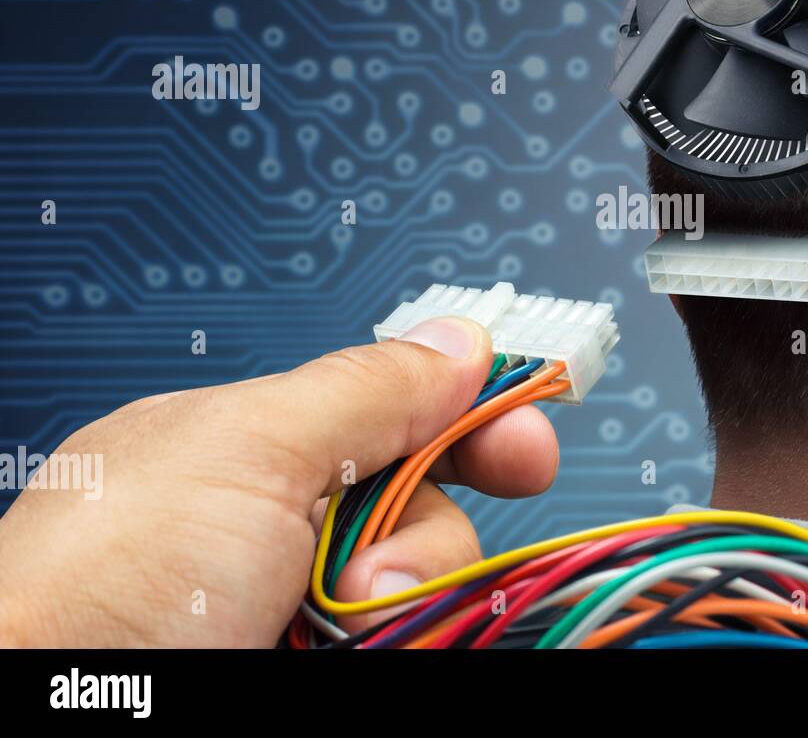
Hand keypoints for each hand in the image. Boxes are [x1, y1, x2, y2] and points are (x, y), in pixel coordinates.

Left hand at [0, 318, 558, 646]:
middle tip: (378, 574)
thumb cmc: (100, 591)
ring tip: (333, 631)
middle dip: (426, 537)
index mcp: (250, 449)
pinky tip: (352, 648)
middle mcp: (277, 531)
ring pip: (424, 589)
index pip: (395, 412)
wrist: (42, 721)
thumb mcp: (244, 452)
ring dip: (403, 603)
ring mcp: (294, 610)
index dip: (472, 423)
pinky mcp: (316, 661)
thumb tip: (458, 338)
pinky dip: (404, 638)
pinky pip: (410, 638)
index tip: (528, 451)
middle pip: (426, 508)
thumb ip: (365, 389)